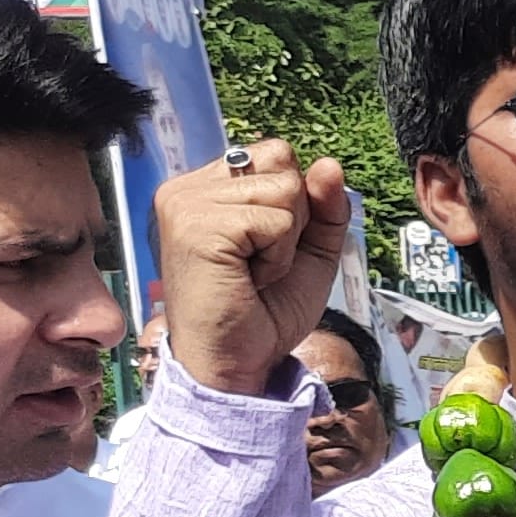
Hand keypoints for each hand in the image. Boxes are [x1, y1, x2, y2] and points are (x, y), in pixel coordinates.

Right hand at [156, 138, 353, 398]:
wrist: (238, 363)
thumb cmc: (265, 311)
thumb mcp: (309, 250)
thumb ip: (324, 206)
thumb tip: (330, 164)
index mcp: (206, 187)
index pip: (277, 153)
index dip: (295, 203)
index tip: (265, 247)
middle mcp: (187, 188)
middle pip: (282, 161)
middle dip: (292, 218)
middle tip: (259, 262)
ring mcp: (186, 203)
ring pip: (284, 189)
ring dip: (284, 242)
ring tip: (252, 272)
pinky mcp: (195, 225)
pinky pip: (275, 219)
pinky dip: (277, 256)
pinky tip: (248, 279)